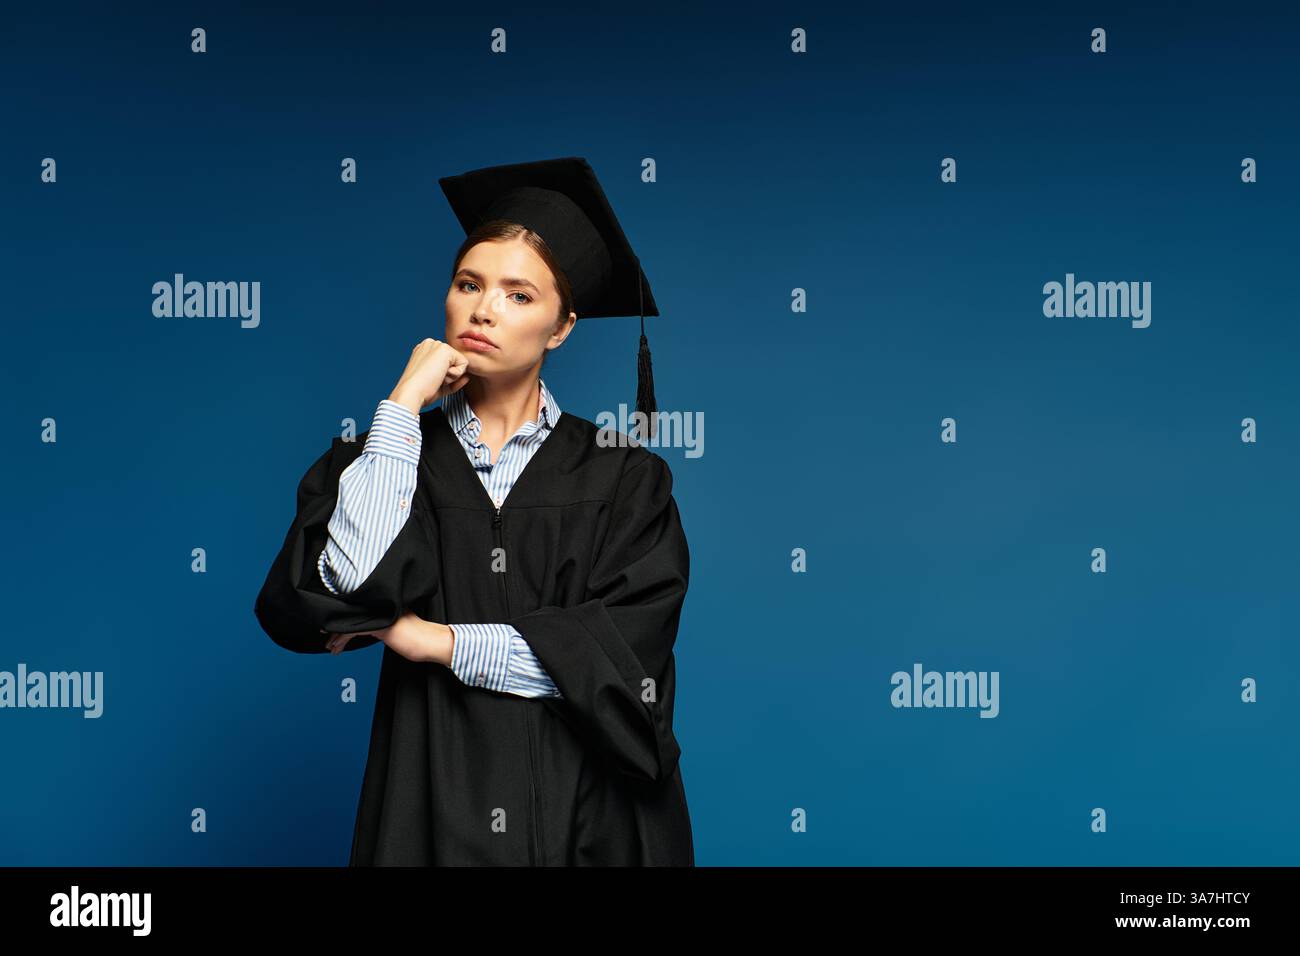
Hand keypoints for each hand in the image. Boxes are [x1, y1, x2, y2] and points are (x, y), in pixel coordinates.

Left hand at [322, 613, 451, 664]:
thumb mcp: (397, 630)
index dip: (345, 620)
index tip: (334, 629)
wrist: (430, 641)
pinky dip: (342, 640)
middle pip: (352, 616)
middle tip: (326, 638)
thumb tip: (374, 630)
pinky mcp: (380, 626)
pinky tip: (337, 648)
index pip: (359, 612)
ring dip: (337, 637)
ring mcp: (380, 616)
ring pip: (351, 623)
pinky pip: (353, 631)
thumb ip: (384, 626)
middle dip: (336, 627)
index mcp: (385, 607)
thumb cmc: (418, 639)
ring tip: (330, 647)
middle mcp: (380, 608)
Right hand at [388, 339, 469, 413]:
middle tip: (434, 380)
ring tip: (436, 378)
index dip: (446, 376)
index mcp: (425, 351)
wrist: (412, 393)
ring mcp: (437, 345)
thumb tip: (467, 376)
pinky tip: (441, 376)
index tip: (432, 380)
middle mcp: (430, 344)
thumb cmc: (421, 392)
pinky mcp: (444, 349)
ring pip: (460, 362)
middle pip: (455, 362)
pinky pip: (464, 364)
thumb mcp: (439, 384)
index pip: (448, 363)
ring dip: (452, 376)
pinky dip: (456, 375)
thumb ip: (452, 379)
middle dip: (450, 376)